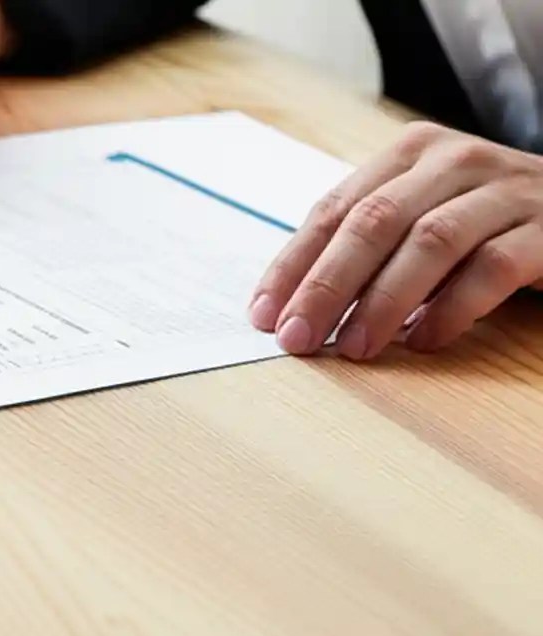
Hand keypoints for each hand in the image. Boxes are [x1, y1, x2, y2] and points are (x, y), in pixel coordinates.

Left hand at [250, 121, 542, 359]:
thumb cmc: (488, 222)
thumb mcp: (423, 218)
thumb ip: (370, 247)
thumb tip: (294, 307)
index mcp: (410, 155)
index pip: (334, 209)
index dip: (293, 264)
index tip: (263, 315)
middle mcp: (455, 161)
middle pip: (374, 223)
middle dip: (326, 285)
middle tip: (296, 337)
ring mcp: (506, 190)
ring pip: (430, 241)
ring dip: (383, 300)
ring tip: (354, 347)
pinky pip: (494, 267)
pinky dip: (452, 307)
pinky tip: (423, 341)